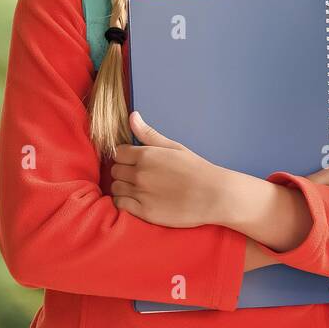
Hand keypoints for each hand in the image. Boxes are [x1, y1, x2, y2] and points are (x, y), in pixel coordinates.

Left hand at [109, 110, 229, 227]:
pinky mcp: (144, 211)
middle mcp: (139, 174)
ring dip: (123, 187)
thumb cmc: (196, 169)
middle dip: (124, 171)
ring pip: (115, 187)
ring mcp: (140, 193)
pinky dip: (125, 202)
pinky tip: (138, 200)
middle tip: (140, 175)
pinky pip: (120, 204)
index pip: (118, 152)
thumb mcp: (174, 147)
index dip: (125, 156)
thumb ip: (149, 134)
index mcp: (146, 155)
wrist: (213, 195)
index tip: (135, 161)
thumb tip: (132, 116)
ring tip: (139, 188)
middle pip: (115, 170)